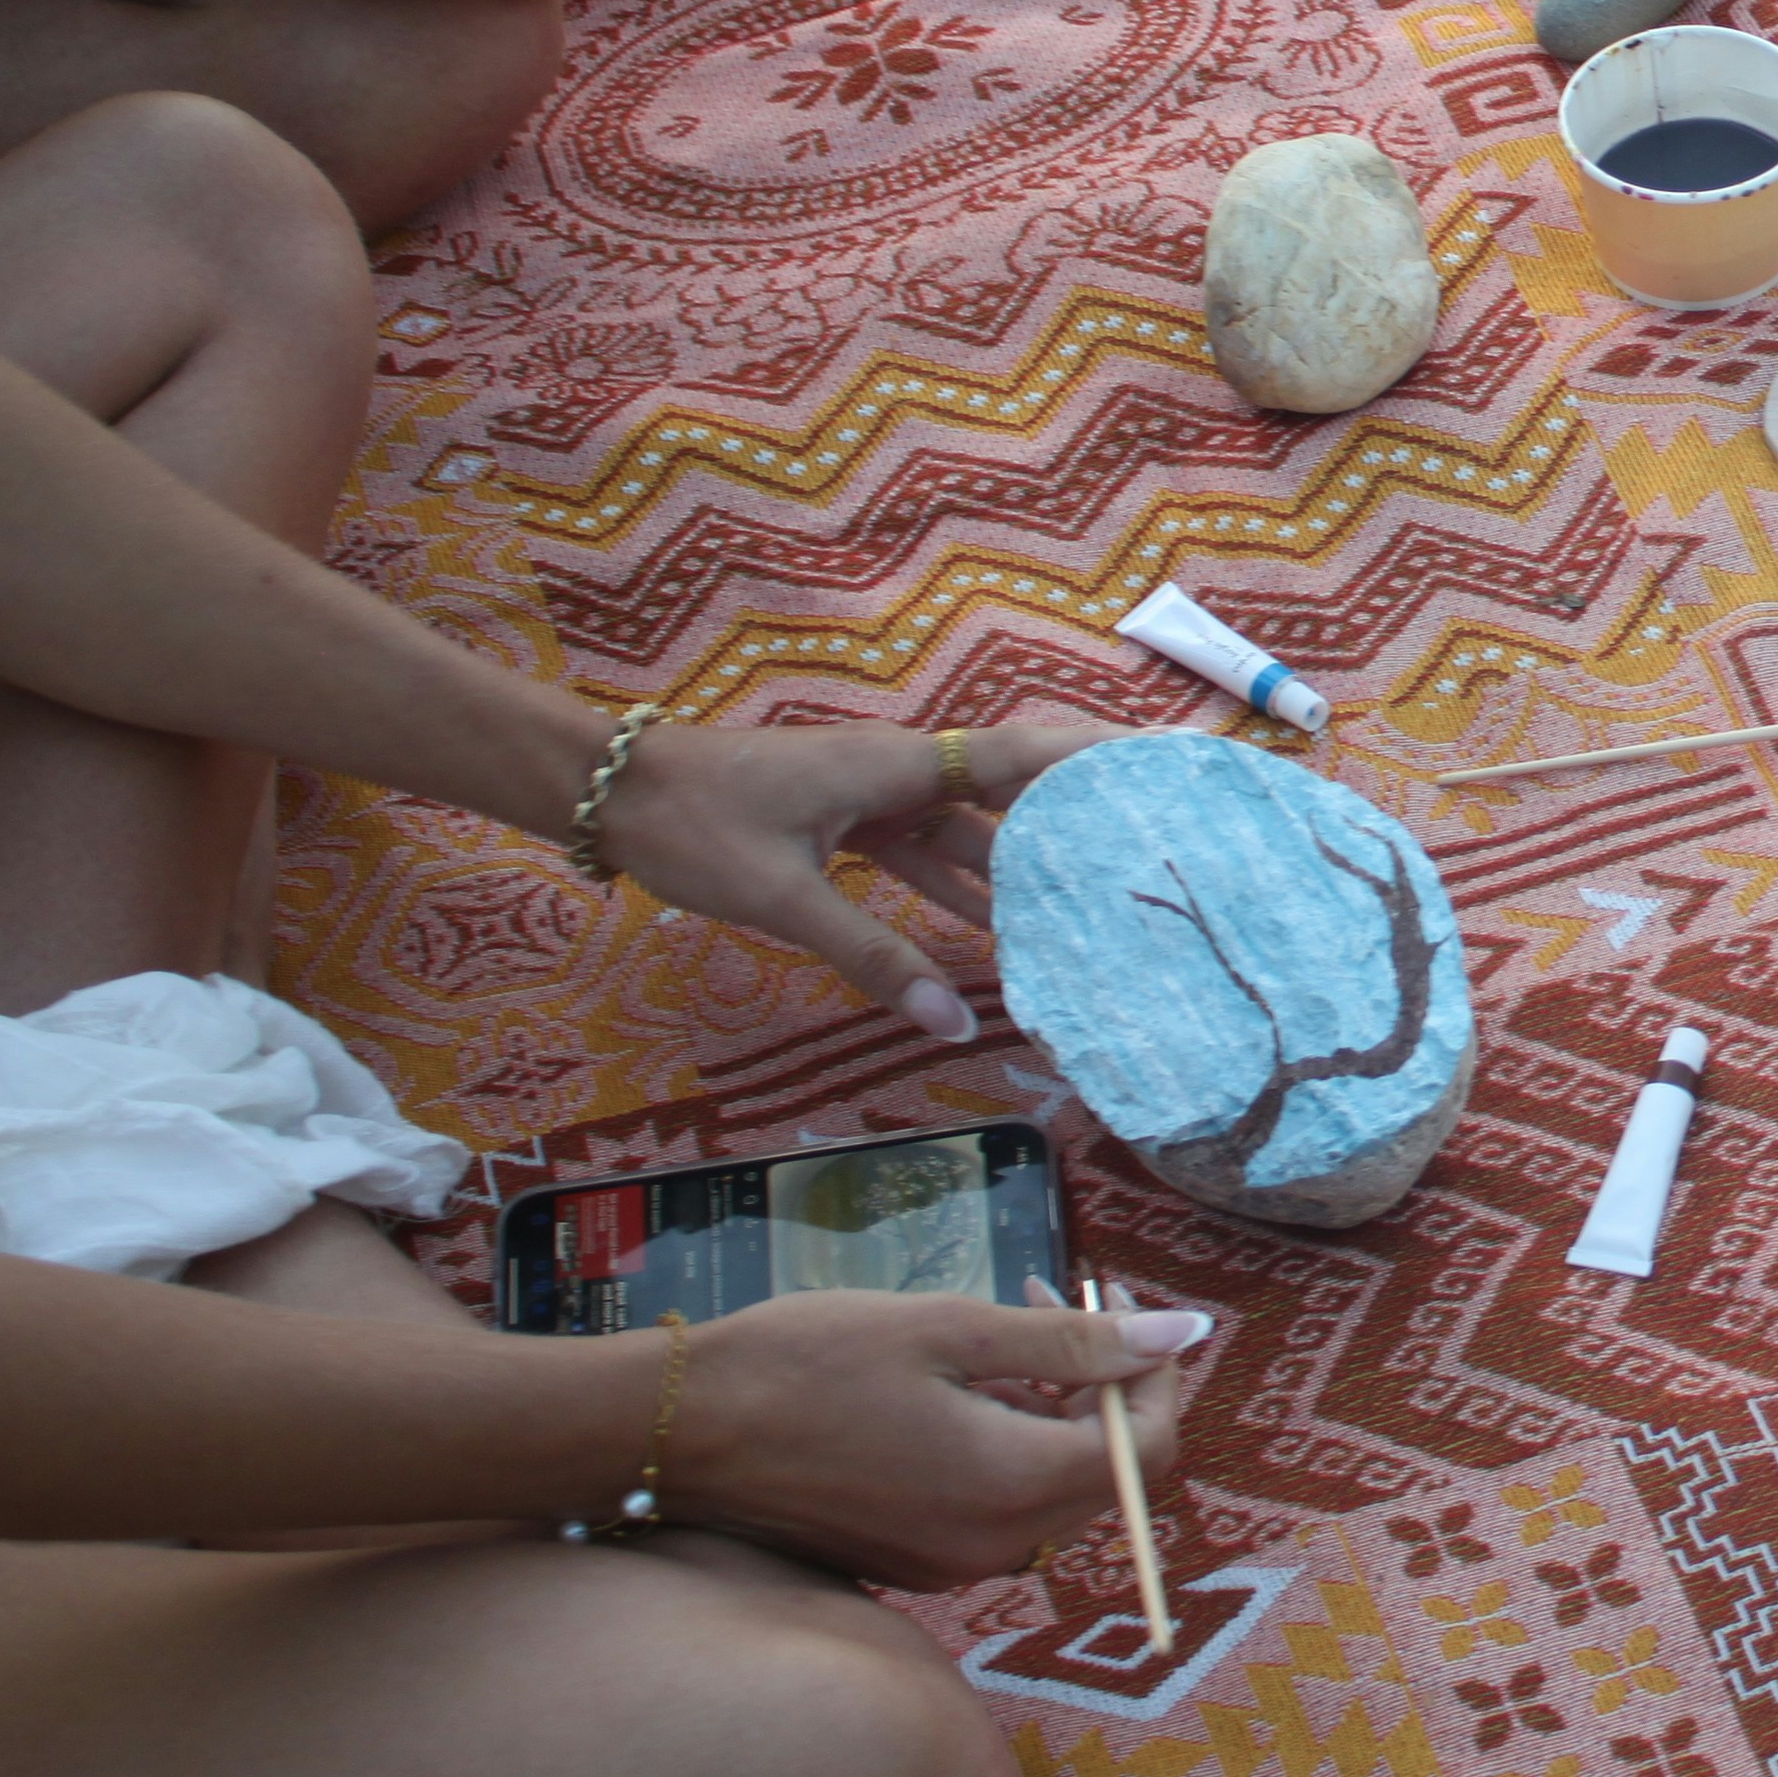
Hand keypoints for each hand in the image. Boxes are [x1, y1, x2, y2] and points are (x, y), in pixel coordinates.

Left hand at [594, 720, 1111, 1040]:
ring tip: (1086, 914)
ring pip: (968, 831)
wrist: (612, 796)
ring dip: (1017, 871)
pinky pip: (923, 852)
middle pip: (1008, 790)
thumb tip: (949, 1023)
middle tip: (1150, 848)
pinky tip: (992, 935)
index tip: (1166, 766)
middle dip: (1075, 819)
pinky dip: (958, 889)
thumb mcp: (785, 896)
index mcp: (898, 765)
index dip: (1095, 759)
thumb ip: (872, 956)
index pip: (1021, 754)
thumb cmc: (699, 826)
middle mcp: (900, 770)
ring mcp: (874, 796)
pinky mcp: (849, 822)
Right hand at [654, 1288, 1204, 1590]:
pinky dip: (1005, 1441)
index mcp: (1012, 1488)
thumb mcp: (951, 1332)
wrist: (676, 1431)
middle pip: (1109, 1475)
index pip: (1148, 1449)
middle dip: (1106, 1385)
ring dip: (1053, 1408)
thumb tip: (1189, 1332)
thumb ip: (1073, 1344)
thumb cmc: (807, 1364)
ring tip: (1003, 1328)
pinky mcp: (911, 1560)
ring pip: (1053, 1486)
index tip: (1112, 1308)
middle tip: (1057, 1303)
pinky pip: (998, 1504)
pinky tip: (959, 1383)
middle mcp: (993, 1544)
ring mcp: (949, 1563)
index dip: (1152, 1375)